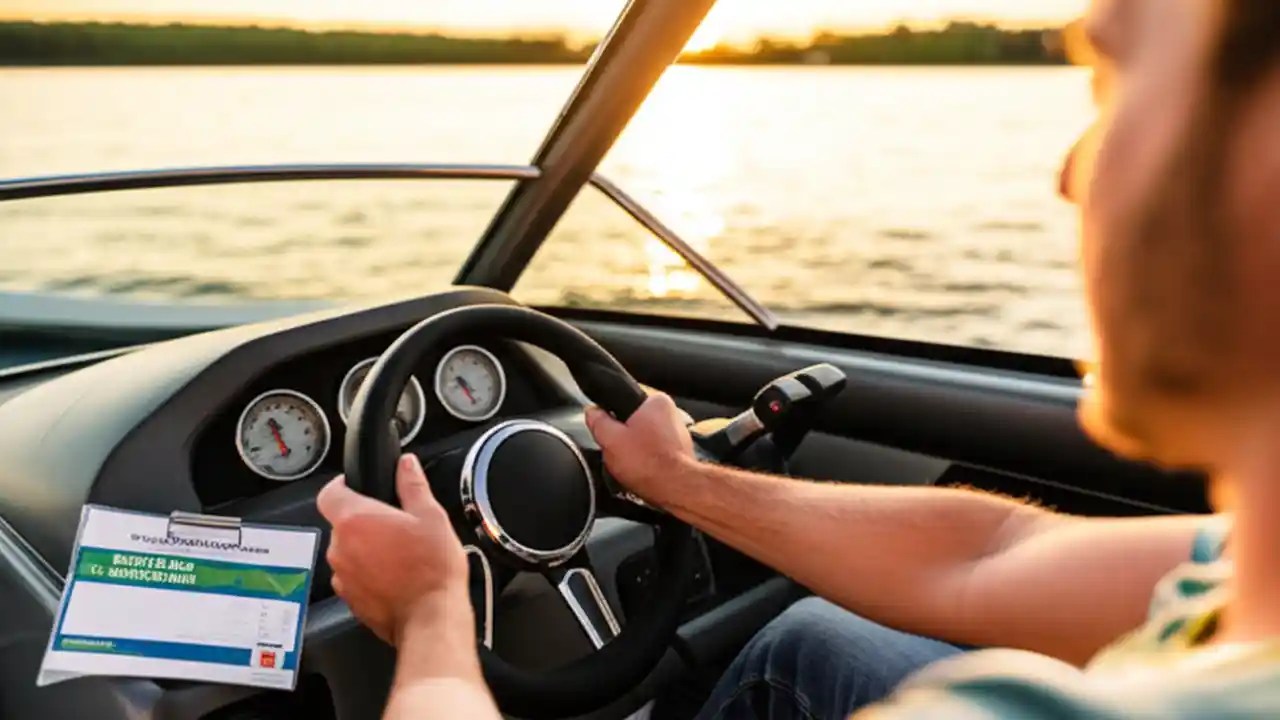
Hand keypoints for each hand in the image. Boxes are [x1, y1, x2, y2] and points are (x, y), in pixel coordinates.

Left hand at [317, 454, 469, 645]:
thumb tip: (406, 465)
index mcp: (355, 520)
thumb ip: (413, 485)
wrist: (430, 618)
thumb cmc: (431, 570)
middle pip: (341, 524)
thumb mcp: (431, 516)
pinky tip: (395, 576)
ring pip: (348, 552)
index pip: (328, 493)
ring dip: (365, 549)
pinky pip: (353, 577)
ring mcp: (342, 576)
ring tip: (398, 553)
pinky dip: (368, 573)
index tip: (355, 486)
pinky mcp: (349, 599)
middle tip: (394, 525)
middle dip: (364, 521)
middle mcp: (341, 548)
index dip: (341, 486)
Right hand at [585, 393, 694, 504]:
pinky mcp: (682, 452)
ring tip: (634, 465)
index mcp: (656, 401)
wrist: (677, 489)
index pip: (625, 402)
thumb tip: (592, 412)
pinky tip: (645, 472)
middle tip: (620, 452)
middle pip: (635, 422)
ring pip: (646, 439)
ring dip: (638, 451)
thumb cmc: (649, 464)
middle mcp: (671, 413)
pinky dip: (649, 462)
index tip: (609, 433)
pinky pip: (657, 453)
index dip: (612, 419)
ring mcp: (679, 433)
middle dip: (625, 438)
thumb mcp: (610, 440)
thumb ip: (598, 422)